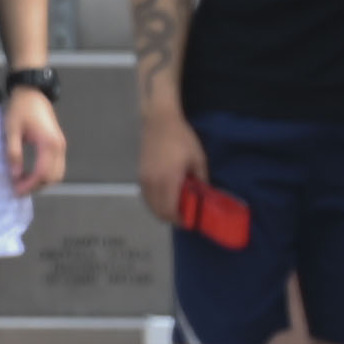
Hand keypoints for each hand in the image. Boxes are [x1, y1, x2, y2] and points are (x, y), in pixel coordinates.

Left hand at [0, 80, 65, 200]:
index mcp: (48, 144)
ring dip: (42, 182)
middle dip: (36, 186)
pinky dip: (46, 174)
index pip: (42, 174)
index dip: (29, 185)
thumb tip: (15, 175)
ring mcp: (61, 145)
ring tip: (24, 182)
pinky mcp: (59, 144)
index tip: (15, 190)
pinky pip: (57, 166)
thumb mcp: (12, 130)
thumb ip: (14, 153)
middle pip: (52, 177)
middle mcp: (59, 146)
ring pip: (57, 174)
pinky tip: (32, 173)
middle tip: (18, 189)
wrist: (32, 92)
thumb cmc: (20, 109)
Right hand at [138, 109, 210, 232]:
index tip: (189, 221)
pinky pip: (145, 196)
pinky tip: (164, 197)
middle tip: (183, 216)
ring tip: (174, 207)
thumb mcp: (198, 159)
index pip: (169, 210)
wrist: (159, 122)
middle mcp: (153, 182)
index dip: (178, 220)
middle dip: (170, 218)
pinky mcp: (139, 175)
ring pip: (150, 205)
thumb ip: (201, 180)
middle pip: (158, 212)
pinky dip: (154, 202)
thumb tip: (204, 196)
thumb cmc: (182, 139)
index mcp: (168, 180)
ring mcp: (143, 179)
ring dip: (161, 211)